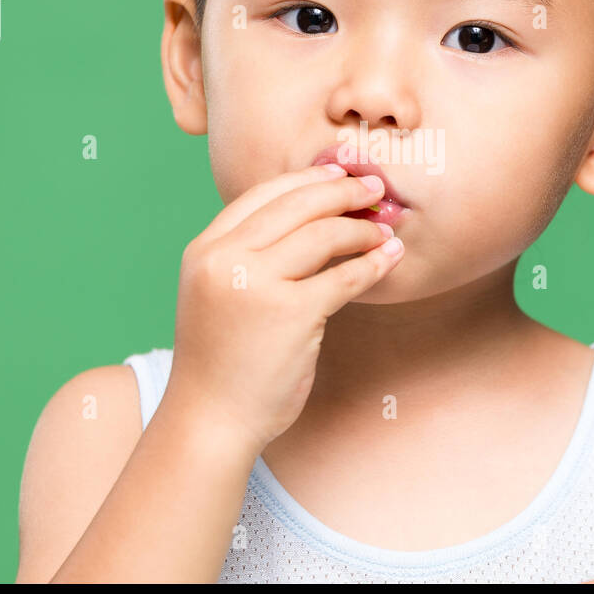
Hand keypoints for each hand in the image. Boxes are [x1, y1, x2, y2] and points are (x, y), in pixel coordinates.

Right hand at [165, 163, 404, 452]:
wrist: (210, 420)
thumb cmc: (221, 361)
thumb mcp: (218, 294)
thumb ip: (247, 257)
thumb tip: (307, 220)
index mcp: (204, 250)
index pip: (261, 194)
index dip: (306, 179)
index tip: (338, 174)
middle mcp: (225, 259)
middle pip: (296, 205)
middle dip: (342, 191)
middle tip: (374, 189)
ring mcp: (257, 285)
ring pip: (323, 234)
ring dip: (361, 228)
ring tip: (384, 230)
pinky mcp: (292, 313)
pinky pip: (344, 277)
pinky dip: (372, 264)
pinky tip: (389, 259)